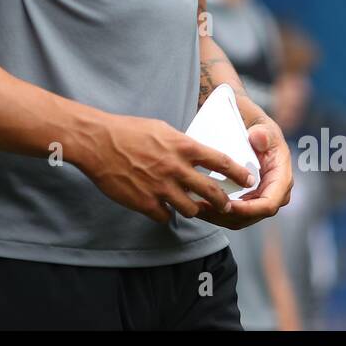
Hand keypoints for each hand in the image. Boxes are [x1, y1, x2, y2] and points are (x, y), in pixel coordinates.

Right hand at [77, 113, 257, 223]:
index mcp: (182, 147)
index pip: (220, 162)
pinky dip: (165, 214)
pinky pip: (165, 217)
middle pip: (211, 192)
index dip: (238, 173)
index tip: (248, 179)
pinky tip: (161, 208)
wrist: (98, 142)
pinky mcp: (145, 203)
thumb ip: (181, 144)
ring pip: (191, 209)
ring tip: (189, 206)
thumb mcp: (161, 129)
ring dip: (192, 209)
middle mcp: (176, 168)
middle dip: (223, 201)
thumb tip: (195, 153)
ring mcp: (161, 188)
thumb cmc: (128, 131)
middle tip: (226, 205)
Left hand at [195, 107, 292, 230]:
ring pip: (243, 218)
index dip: (250, 209)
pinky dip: (218, 213)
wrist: (251, 128)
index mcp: (281, 175)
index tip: (228, 206)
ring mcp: (261, 196)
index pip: (269, 203)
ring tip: (199, 208)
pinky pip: (235, 214)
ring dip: (221, 217)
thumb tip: (259, 138)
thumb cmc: (256, 126)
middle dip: (230, 216)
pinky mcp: (249, 199)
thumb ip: (262, 132)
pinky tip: (201, 206)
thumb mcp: (260, 125)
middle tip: (206, 208)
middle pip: (254, 215)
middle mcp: (275, 191)